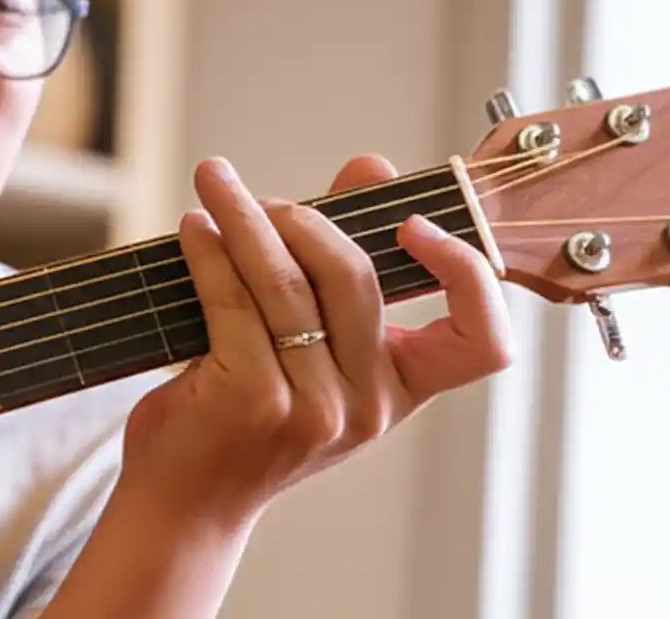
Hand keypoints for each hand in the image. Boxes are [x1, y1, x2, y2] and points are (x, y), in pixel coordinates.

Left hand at [118, 155, 512, 526]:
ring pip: (286, 282)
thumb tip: (370, 166)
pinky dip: (210, 254)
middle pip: (355, 277)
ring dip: (244, 218)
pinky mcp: (253, 399)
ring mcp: (313, 407)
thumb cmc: (244, 419)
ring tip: (215, 186)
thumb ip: (338, 261)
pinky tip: (194, 232)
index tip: (411, 223)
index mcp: (399, 391)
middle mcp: (367, 406)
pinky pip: (233, 301)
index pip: (482, 342)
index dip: (466, 273)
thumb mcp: (308, 350)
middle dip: (303, 217)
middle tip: (260, 197)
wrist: (186, 503)